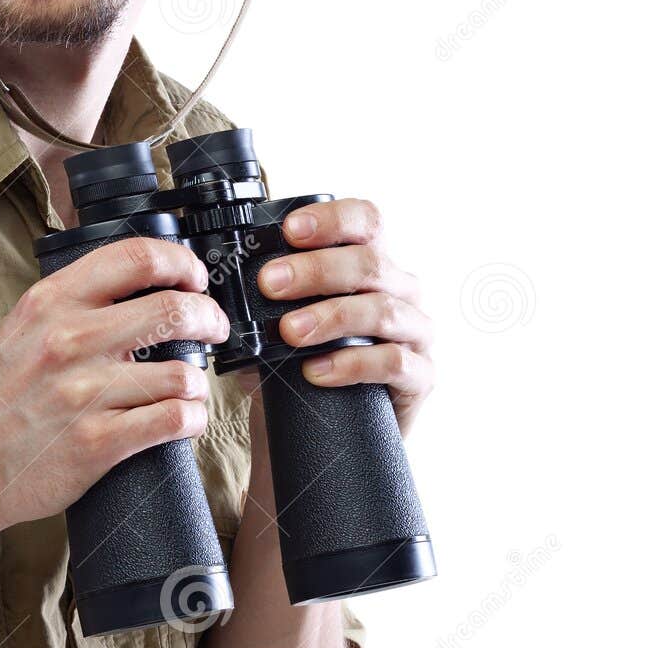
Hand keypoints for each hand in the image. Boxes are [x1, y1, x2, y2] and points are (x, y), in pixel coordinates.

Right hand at [0, 237, 230, 537]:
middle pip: (173, 309)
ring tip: (189, 385)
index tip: (193, 277)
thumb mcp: (21, 328)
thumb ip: (71, 301)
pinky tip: (183, 417)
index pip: (135, 257)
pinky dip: (191, 418)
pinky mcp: (98, 442)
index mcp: (50, 302)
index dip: (180, 262)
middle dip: (209, 317)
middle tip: (212, 328)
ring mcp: (85, 393)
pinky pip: (173, 419)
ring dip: (198, 380)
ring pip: (182, 372)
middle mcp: (69, 341)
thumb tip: (136, 282)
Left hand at [252, 197, 434, 438]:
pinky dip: (352, 364)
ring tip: (290, 332)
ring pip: (382, 310)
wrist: (335, 427)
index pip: (366, 222)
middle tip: (271, 283)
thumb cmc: (310, 362)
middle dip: (316, 270)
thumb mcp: (290, 320)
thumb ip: (273, 297)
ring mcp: (415, 333)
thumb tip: (227, 283)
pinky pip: (394, 362)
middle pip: (370, 263)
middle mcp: (401, 291)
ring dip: (331, 317)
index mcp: (373, 264)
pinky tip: (317, 370)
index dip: (331, 219)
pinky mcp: (420, 377)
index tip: (290, 230)